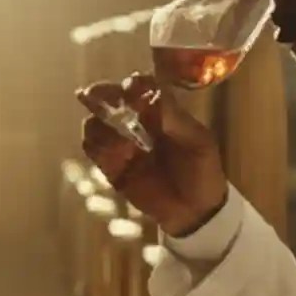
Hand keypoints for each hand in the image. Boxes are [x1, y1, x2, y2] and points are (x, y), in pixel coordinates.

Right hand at [77, 72, 227, 236]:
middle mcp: (134, 122)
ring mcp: (120, 144)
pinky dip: (98, 148)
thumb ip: (174, 118)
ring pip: (94, 124)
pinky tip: (117, 156)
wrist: (198, 212)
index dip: (132, 84)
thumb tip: (150, 95)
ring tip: (122, 144)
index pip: (139, 87)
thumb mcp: (197, 140)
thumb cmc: (203, 170)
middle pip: (108, 99)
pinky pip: (93, 151)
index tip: (130, 88)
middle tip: (92, 96)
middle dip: (99, 94)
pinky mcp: (111, 167)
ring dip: (100, 127)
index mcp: (158, 110)